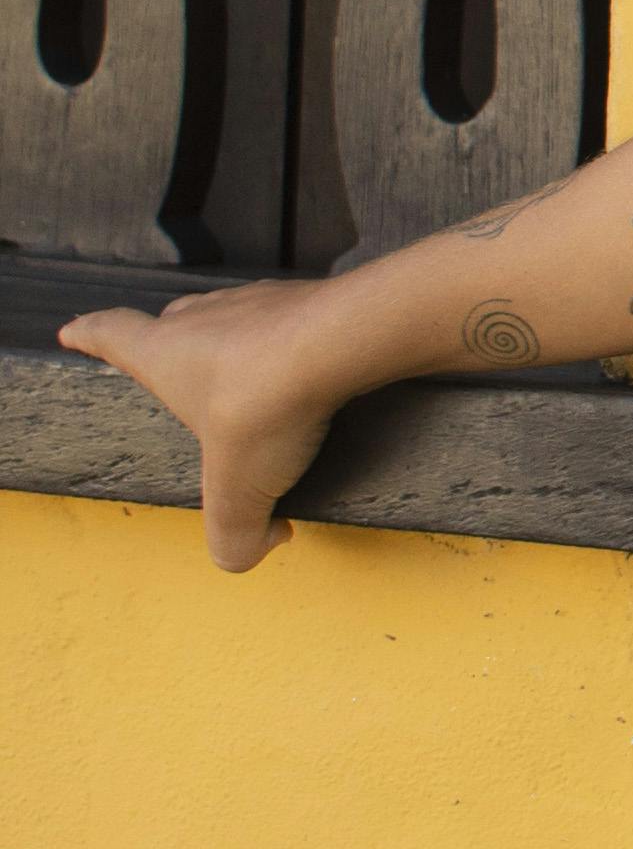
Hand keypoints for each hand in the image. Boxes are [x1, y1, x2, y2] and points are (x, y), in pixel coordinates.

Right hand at [56, 281, 349, 571]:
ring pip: (231, 316)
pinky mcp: (310, 300)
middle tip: (168, 363)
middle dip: (165, 342)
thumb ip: (233, 535)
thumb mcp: (238, 489)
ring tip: (246, 376)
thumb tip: (250, 548)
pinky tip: (314, 371)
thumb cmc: (267, 400)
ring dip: (233, 343)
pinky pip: (291, 321)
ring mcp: (257, 301)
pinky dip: (293, 343)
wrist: (344, 339)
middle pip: (171, 321)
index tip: (72, 331)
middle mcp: (204, 317)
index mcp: (163, 352)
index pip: (110, 334)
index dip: (89, 335)